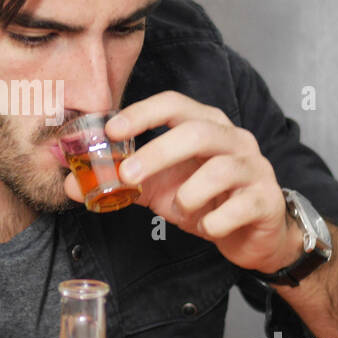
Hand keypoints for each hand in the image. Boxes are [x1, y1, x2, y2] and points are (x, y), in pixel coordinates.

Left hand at [63, 90, 302, 273]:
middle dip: (157, 153)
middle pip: (196, 132)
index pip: (174, 103)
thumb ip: (120, 182)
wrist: (252, 233)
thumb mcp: (160, 188)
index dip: (143, 112)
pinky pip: (237, 208)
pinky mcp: (266, 199)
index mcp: (205, 125)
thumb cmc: (205, 200)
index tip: (111, 129)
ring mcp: (254, 167)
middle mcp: (233, 139)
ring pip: (219, 170)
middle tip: (127, 176)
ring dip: (188, 195)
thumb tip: (71, 184)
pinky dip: (213, 222)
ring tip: (179, 210)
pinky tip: (207, 227)